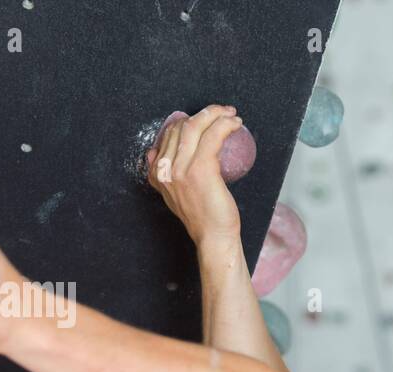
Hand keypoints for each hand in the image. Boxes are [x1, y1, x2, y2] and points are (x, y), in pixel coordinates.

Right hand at [146, 104, 243, 245]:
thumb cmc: (202, 217)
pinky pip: (213, 136)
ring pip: (195, 127)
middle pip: (181, 127)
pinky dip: (225, 125)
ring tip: (231, 115)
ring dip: (215, 114)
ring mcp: (181, 169)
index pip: (168, 135)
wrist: (213, 237)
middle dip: (203, 113)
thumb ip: (167, 177)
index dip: (188, 121)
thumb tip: (159, 156)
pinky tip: (235, 124)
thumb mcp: (175, 195)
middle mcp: (165, 169)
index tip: (206, 119)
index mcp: (157, 174)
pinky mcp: (201, 169)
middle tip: (223, 113)